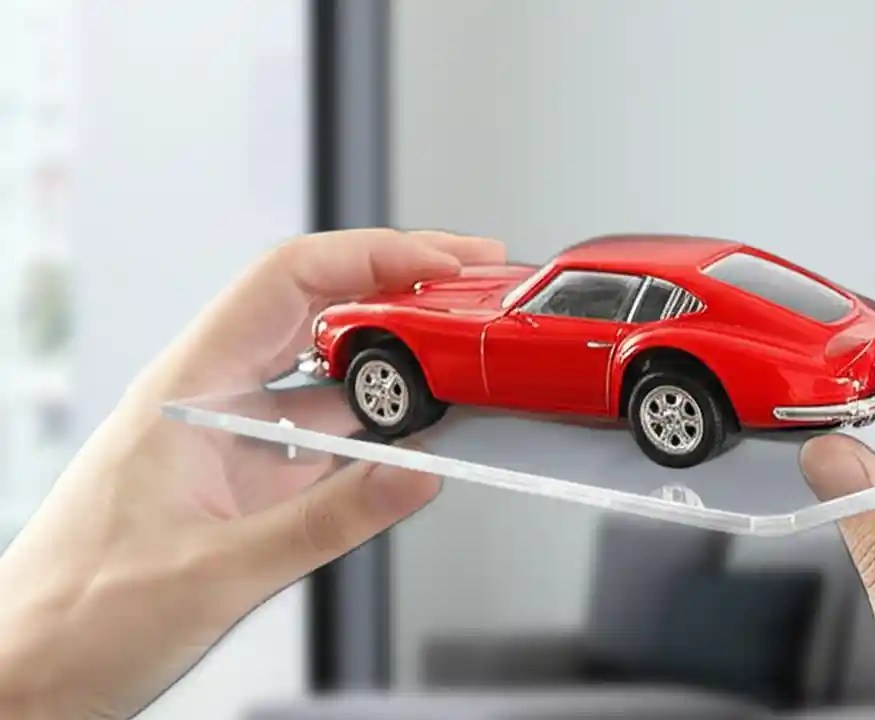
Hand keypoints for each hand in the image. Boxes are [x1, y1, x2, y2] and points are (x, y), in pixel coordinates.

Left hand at [0, 230, 504, 718]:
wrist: (34, 671)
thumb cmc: (80, 615)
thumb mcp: (217, 570)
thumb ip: (329, 520)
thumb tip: (417, 476)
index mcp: (188, 390)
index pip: (287, 282)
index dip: (369, 258)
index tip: (437, 263)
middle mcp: (212, 400)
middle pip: (317, 310)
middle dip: (399, 288)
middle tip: (468, 288)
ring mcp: (233, 439)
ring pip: (327, 373)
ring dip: (394, 363)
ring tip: (457, 363)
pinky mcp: (248, 480)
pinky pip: (326, 434)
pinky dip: (379, 430)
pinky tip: (416, 440)